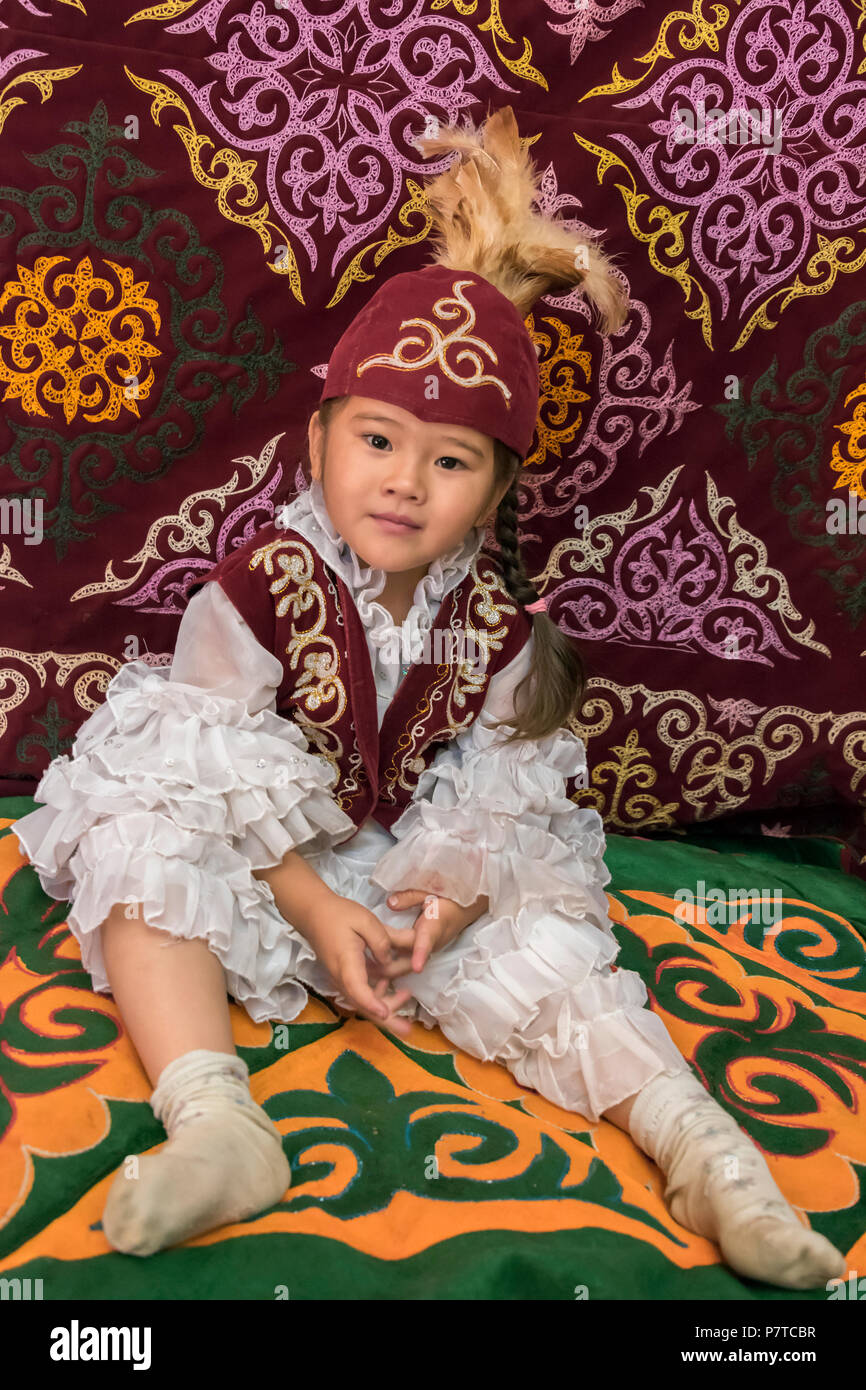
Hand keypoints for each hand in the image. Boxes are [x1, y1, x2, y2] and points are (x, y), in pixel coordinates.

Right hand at [302, 895, 414, 1037]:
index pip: (357, 989)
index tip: (385, 1013)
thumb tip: (391, 961)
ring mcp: (343, 979)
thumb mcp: (364, 920)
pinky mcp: (346, 977)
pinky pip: (361, 993)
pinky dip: (378, 994)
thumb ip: (382, 940)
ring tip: (408, 995)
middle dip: (386, 1020)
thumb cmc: (339, 914)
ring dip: (386, 1005)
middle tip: (407, 1030)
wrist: (313, 914)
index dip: (371, 1003)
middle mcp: (342, 977)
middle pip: (362, 1006)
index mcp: (346, 963)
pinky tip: (391, 982)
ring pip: (364, 1002)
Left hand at [369, 889, 489, 980]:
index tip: (417, 967)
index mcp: (434, 927)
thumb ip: (411, 897)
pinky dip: (389, 963)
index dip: (421, 953)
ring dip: (385, 966)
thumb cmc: (448, 898)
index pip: (427, 941)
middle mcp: (431, 944)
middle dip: (386, 962)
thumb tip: (391, 903)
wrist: (463, 909)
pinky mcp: (421, 954)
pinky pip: (404, 963)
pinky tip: (371, 962)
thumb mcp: (430, 890)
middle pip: (407, 959)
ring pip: (404, 965)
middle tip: (361, 958)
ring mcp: (426, 952)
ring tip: (361, 964)